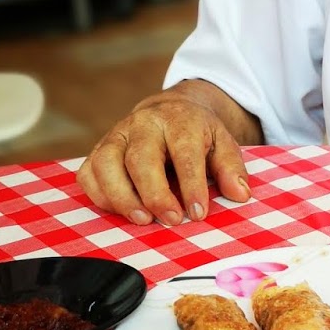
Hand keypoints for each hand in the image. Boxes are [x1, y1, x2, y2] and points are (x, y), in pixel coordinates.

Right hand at [77, 90, 250, 225]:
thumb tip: (240, 194)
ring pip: (106, 164)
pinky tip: (121, 211)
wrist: (171, 110)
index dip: (190, 184)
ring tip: (143, 220)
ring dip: (122, 197)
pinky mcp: (99, 150)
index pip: (183, 152)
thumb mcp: (223, 143)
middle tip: (172, 220)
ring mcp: (116, 135)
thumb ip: (231, 168)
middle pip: (140, 158)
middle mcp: (143, 124)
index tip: (198, 212)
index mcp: (178, 119)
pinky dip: (100, 196)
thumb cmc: (198, 134)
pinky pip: (89, 173)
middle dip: (155, 194)